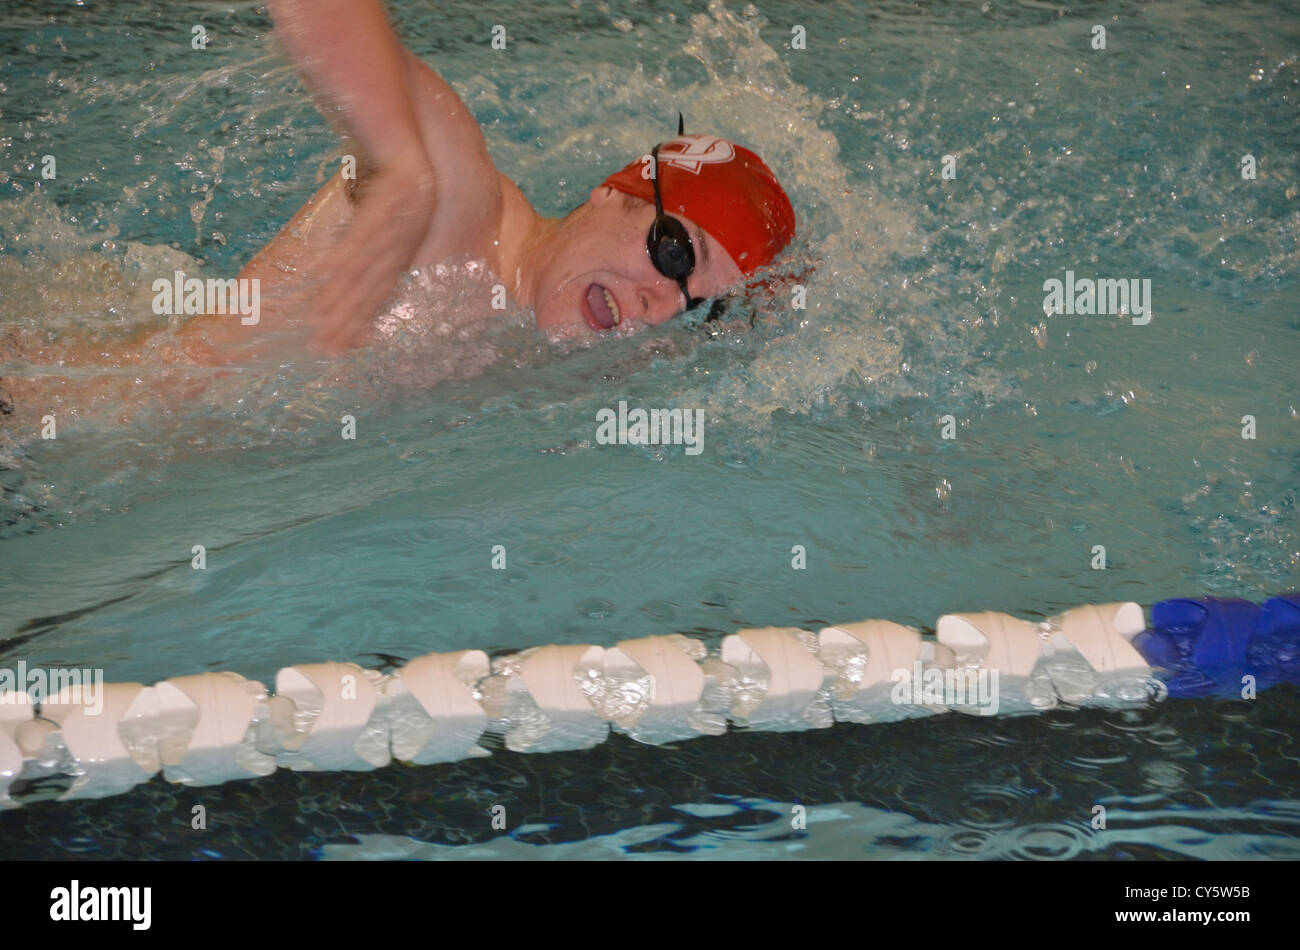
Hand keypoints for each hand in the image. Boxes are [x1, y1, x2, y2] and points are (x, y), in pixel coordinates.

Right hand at [304, 154, 437, 353]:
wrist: (408, 119)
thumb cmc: (386, 160)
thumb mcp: (381, 201)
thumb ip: (369, 233)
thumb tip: (345, 260)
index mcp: (409, 241)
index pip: (384, 288)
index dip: (364, 318)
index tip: (343, 346)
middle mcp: (409, 234)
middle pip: (374, 284)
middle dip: (348, 318)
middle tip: (324, 347)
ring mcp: (404, 213)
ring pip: (368, 262)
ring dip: (343, 293)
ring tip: (319, 318)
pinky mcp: (394, 188)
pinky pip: (365, 226)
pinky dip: (346, 250)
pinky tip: (326, 271)